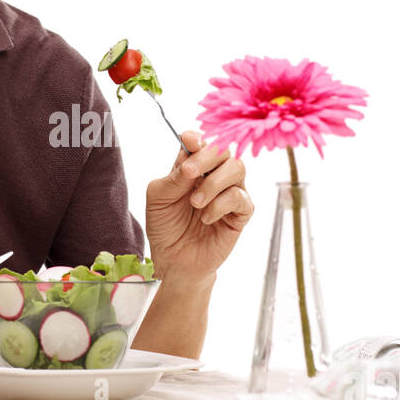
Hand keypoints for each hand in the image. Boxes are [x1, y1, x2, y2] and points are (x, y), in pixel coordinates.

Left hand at [145, 130, 252, 285]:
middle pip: (224, 148)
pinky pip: (241, 197)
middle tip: (189, 173)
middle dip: (206, 156)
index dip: (197, 138)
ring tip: (195, 203)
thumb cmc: (166, 227)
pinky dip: (221, 205)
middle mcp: (214, 174)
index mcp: (192, 166)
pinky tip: (207, 218)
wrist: (174, 261)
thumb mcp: (158, 199)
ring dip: (214, 183)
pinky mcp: (241, 213)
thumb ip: (173, 177)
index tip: (188, 142)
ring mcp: (230, 192)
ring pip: (237, 167)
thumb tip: (189, 160)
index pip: (201, 141)